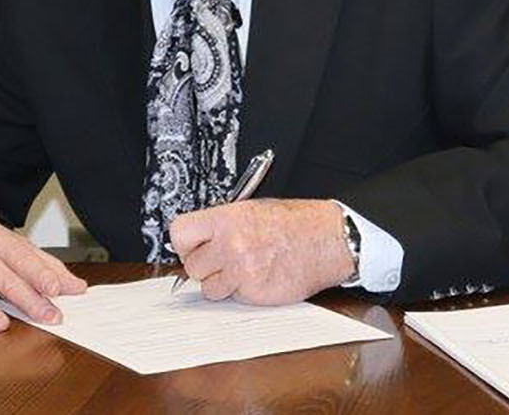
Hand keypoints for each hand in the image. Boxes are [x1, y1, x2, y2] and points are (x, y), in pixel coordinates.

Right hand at [0, 208, 85, 330]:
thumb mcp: (12, 243)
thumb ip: (45, 266)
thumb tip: (76, 287)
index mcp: (0, 245)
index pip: (24, 260)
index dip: (41, 275)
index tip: (57, 289)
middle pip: (6, 281)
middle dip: (29, 301)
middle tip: (49, 317)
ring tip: (1, 323)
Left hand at [169, 198, 353, 304]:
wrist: (329, 240)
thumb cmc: (297, 224)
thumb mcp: (253, 209)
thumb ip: (222, 225)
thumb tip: (197, 240)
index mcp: (227, 218)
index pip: (179, 233)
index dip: (184, 244)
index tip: (193, 247)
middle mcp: (230, 243)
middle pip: (191, 266)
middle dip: (205, 267)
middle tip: (223, 260)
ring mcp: (241, 270)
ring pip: (208, 288)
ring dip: (221, 283)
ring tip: (243, 269)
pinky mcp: (254, 292)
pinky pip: (232, 298)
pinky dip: (241, 292)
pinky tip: (258, 277)